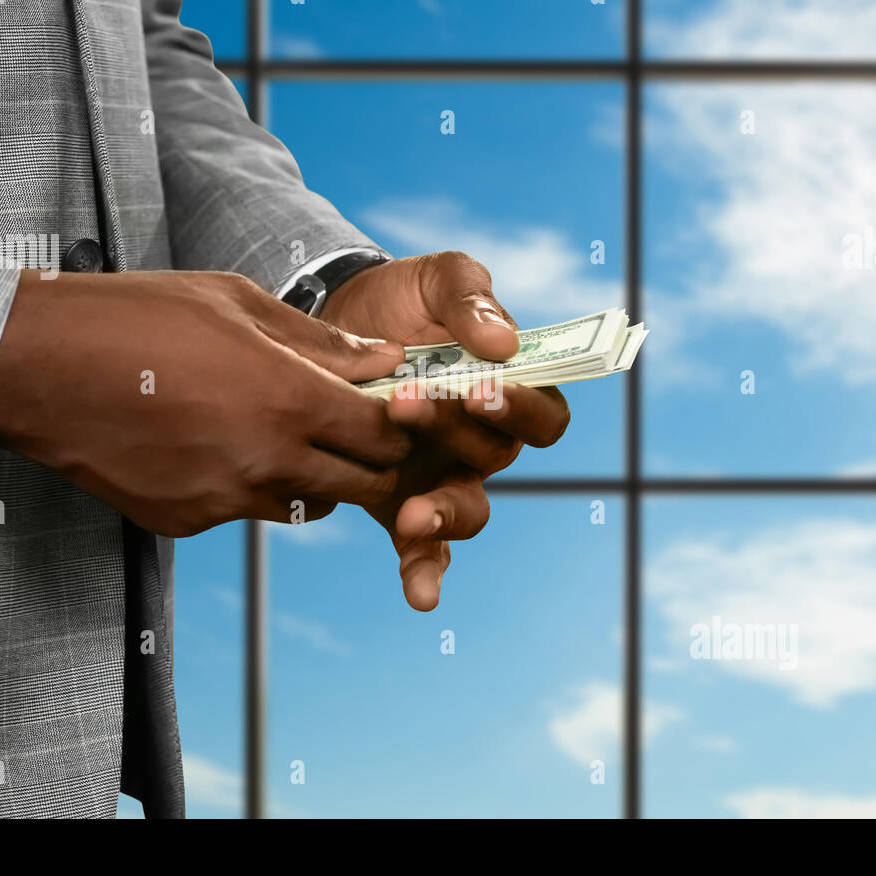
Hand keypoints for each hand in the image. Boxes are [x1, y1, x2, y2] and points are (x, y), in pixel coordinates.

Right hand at [0, 268, 409, 536]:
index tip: (396, 406)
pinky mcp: (185, 521)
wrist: (32, 367)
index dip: (400, 423)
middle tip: (361, 430)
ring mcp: (223, 499)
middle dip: (374, 461)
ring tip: (288, 430)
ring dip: (316, 476)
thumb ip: (320, 339)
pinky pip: (245, 511)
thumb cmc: (134, 315)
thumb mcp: (235, 302)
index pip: (382, 434)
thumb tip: (384, 356)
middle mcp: (264, 461)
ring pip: (307, 505)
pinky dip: (252, 485)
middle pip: (361, 485)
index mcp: (285, 398)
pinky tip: (220, 442)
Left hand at [321, 251, 570, 609]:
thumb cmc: (402, 300)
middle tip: (404, 405)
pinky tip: (421, 596)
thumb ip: (471, 299)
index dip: (522, 409)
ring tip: (410, 513)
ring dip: (442, 512)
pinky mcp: (399, 501)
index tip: (482, 388)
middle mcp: (484, 443)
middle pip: (496, 458)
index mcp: (510, 392)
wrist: (331, 321)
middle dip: (454, 435)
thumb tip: (504, 344)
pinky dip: (425, 572)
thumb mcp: (438, 279)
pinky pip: (424, 548)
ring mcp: (443, 477)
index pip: (544, 415)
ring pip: (467, 511)